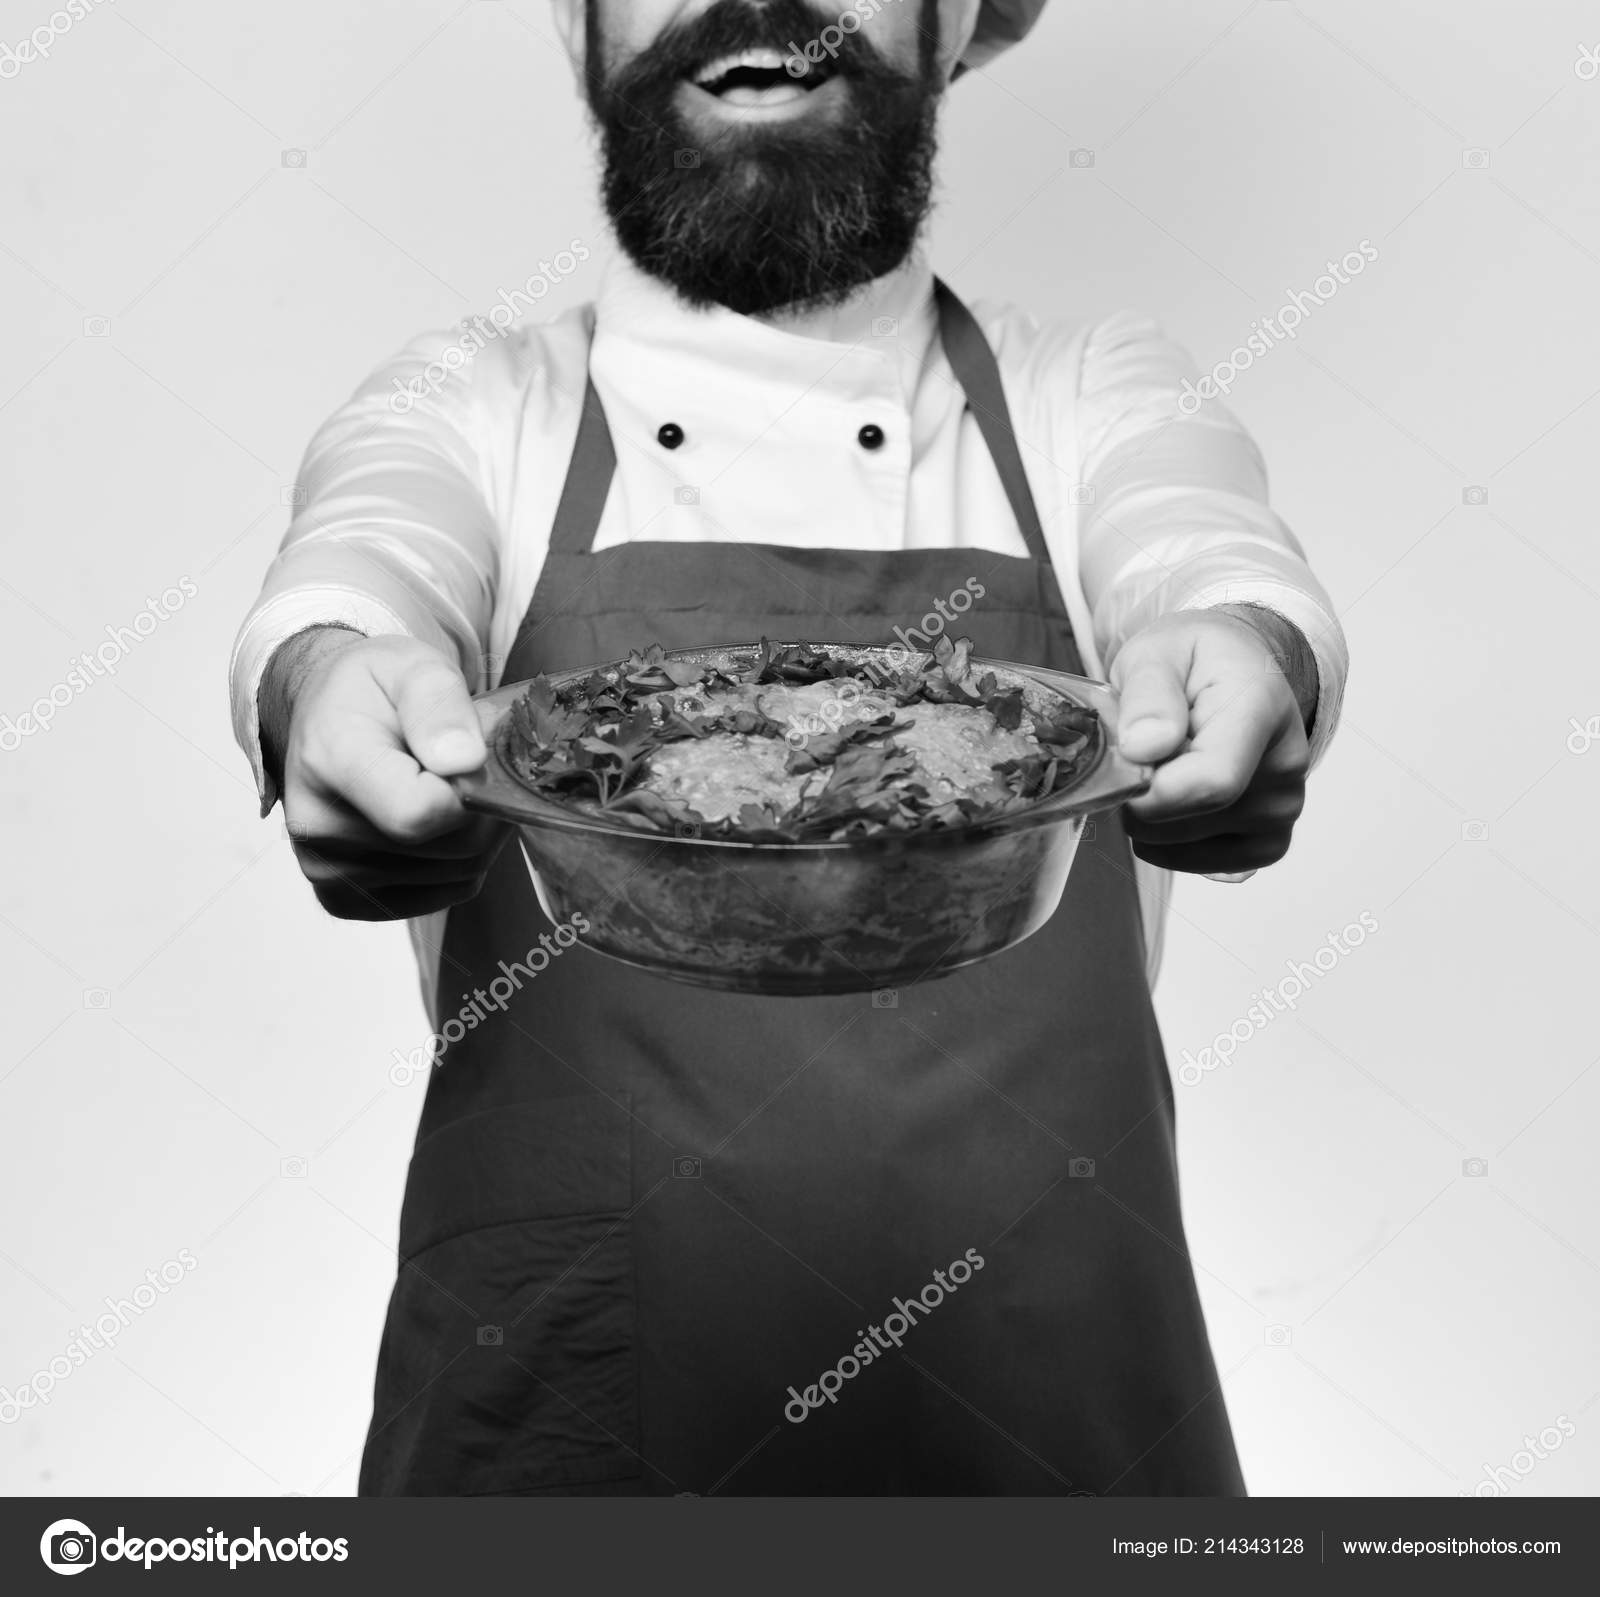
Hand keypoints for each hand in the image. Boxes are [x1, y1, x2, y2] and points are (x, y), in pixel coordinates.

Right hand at [263, 630, 506, 919]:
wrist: (325, 716)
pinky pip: (447, 892)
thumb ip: (439, 705)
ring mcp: (329, 870)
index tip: (467, 754)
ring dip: (480, 831)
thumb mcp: (412, 666)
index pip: (419, 812)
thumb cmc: (372, 690)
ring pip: (461, 872)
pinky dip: (463, 860)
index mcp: (329, 759)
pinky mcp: (348, 899)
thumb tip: (464, 761)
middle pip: (453, 845)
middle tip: (472, 764)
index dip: (467, 787)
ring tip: (452, 787)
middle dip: (485, 805)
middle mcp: (318, 826)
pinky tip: (440, 821)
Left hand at [1111, 607, 1313, 874]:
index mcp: (1261, 708)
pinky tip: (1173, 798)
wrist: (1231, 672)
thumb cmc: (1192, 662)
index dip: (1150, 789)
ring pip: (1180, 845)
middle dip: (1139, 794)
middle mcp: (1285, 766)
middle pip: (1188, 819)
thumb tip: (1143, 748)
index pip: (1212, 782)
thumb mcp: (1156, 653)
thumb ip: (1148, 696)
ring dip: (1149, 815)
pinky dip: (1167, 840)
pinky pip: (1196, 863)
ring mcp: (1283, 810)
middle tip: (1140, 751)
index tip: (1123, 761)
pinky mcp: (1270, 841)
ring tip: (1163, 767)